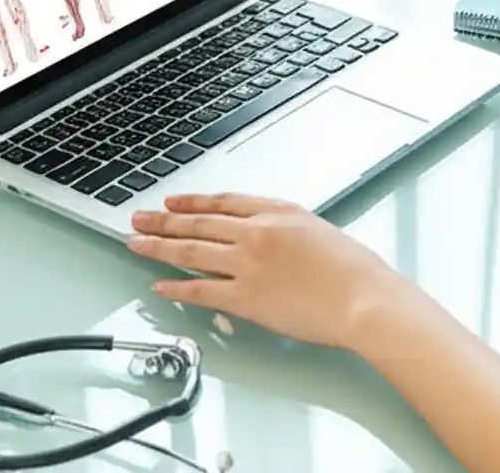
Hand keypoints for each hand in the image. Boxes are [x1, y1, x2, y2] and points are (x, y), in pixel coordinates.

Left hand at [129, 194, 402, 349]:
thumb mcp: (321, 233)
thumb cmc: (356, 272)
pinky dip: (176, 287)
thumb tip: (267, 239)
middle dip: (163, 221)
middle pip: (199, 222)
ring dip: (159, 247)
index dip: (193, 201)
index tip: (173, 202)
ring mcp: (247, 265)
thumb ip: (288, 231)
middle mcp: (257, 233)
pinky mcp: (244, 297)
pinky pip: (200, 290)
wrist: (364, 299)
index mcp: (278, 212)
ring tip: (136, 244)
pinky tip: (159, 285)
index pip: (224, 202)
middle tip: (138, 219)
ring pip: (191, 251)